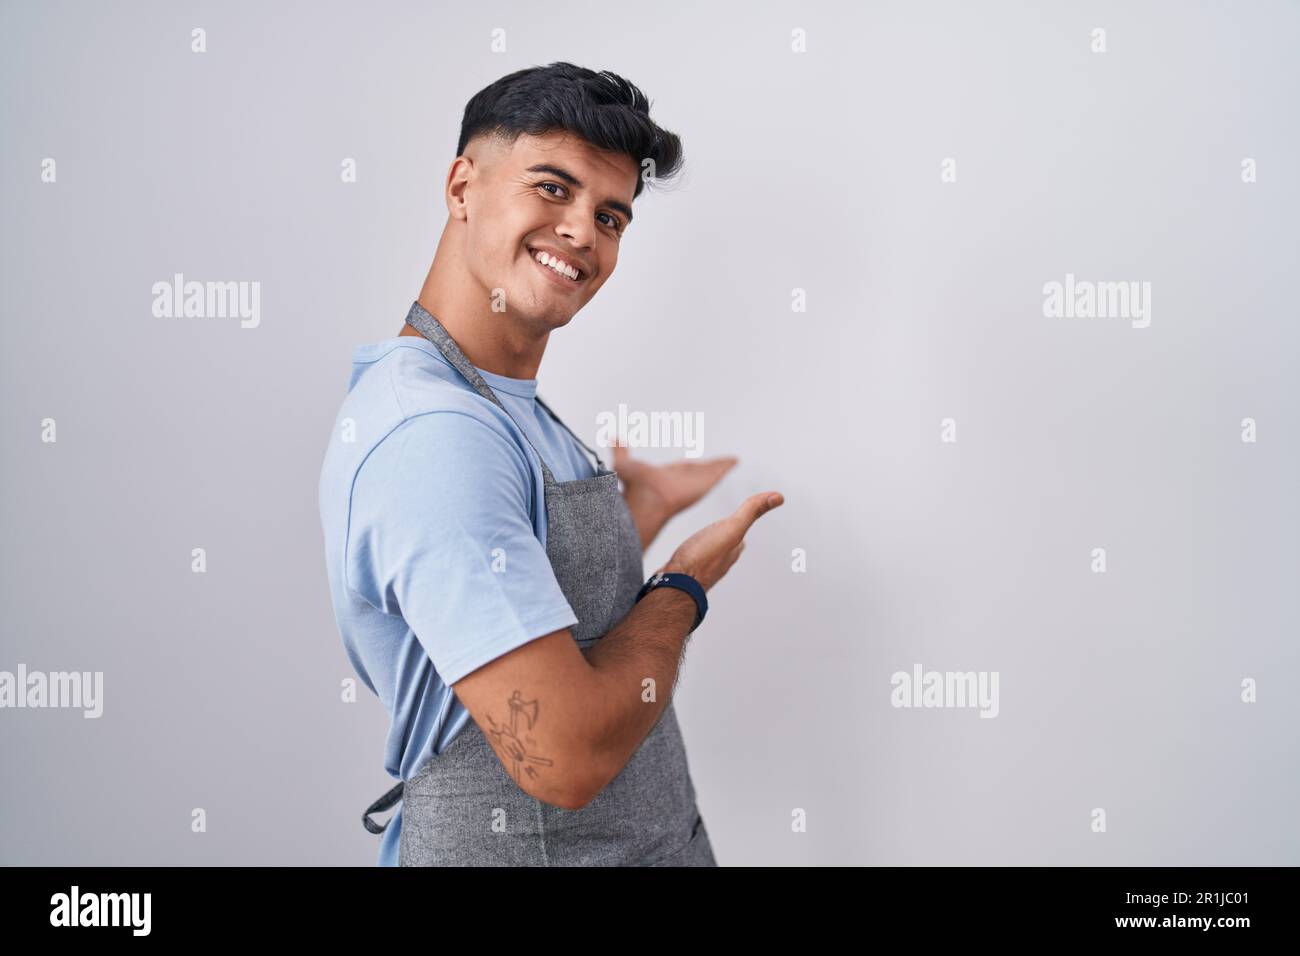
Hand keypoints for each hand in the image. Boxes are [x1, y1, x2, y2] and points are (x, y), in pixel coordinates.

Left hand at [612, 437, 737, 537]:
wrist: (648, 499)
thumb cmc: (635, 488)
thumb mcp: (625, 464)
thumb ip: (620, 451)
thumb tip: (611, 436)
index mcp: (666, 478)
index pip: (678, 471)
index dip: (685, 469)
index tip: (691, 465)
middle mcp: (682, 481)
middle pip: (698, 472)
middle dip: (707, 469)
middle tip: (718, 464)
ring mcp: (695, 482)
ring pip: (710, 472)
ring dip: (719, 466)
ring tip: (730, 461)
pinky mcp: (705, 482)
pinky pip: (719, 471)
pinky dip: (726, 465)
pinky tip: (735, 461)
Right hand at [658, 491, 784, 592]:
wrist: (675, 584)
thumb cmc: (702, 557)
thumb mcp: (732, 528)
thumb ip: (751, 511)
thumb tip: (779, 496)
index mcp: (731, 550)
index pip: (741, 538)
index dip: (741, 526)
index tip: (744, 519)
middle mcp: (719, 562)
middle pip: (726, 549)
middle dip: (725, 539)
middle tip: (725, 530)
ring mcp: (701, 570)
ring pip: (707, 557)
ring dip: (707, 549)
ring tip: (703, 543)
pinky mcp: (683, 574)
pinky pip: (689, 562)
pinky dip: (690, 556)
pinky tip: (683, 556)